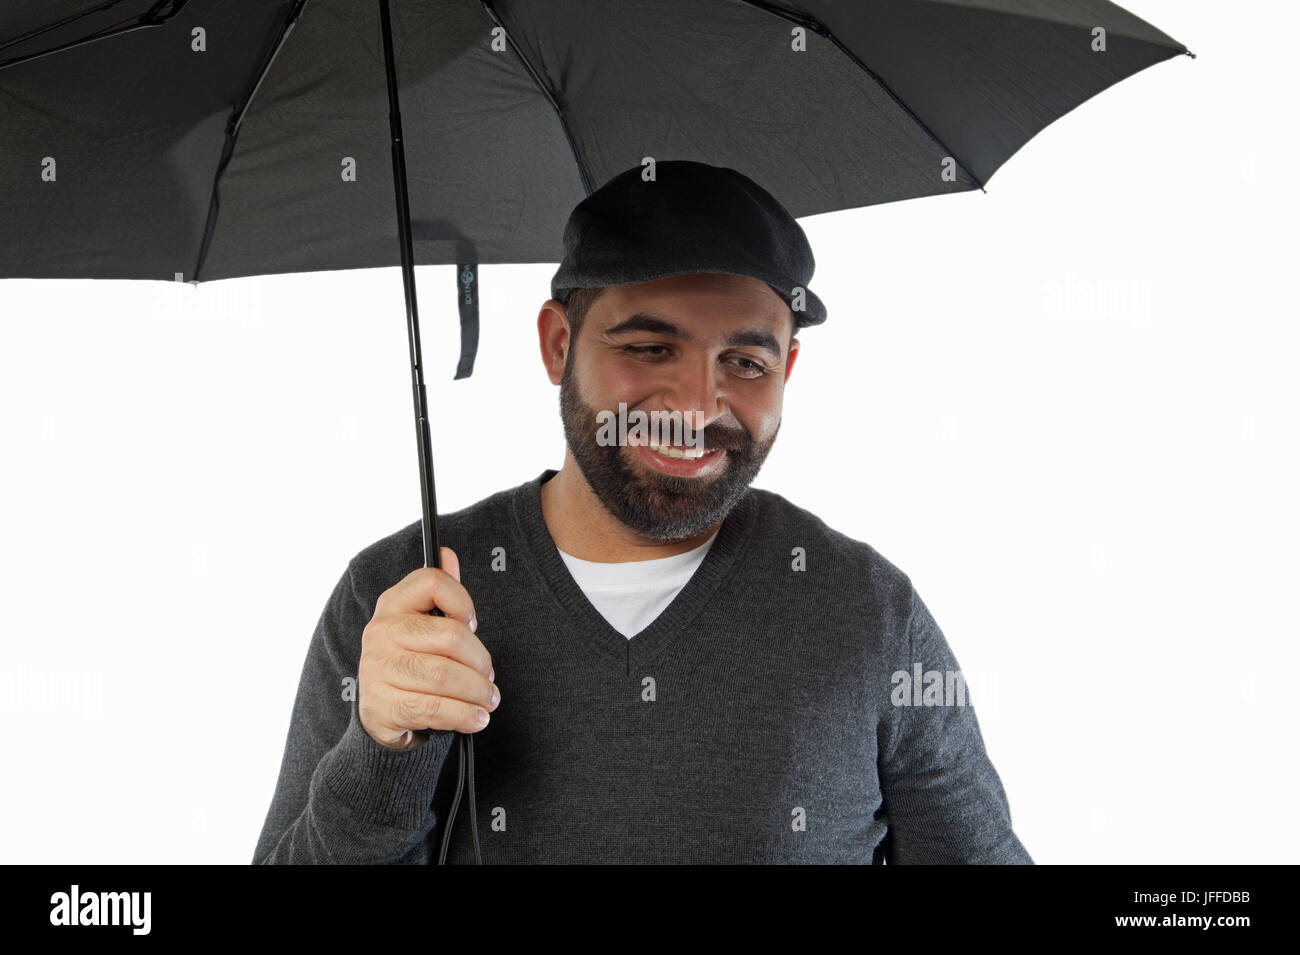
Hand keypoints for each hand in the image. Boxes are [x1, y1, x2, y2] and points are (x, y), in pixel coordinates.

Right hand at [357, 547, 497, 748]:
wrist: (380, 712)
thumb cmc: (411, 660)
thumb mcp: (421, 624)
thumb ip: (438, 592)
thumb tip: (448, 555)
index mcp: (393, 604)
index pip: (433, 582)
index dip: (463, 601)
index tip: (473, 624)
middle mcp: (381, 632)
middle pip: (452, 636)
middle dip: (481, 661)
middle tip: (490, 677)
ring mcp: (378, 670)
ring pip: (446, 676)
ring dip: (478, 692)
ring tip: (488, 700)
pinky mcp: (383, 706)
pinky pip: (436, 709)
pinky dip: (464, 715)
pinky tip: (476, 718)